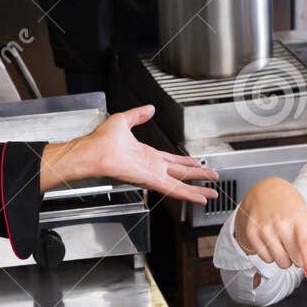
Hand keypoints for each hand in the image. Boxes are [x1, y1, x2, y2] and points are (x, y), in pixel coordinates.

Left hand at [40, 105, 217, 204]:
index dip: (186, 162)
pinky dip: (189, 194)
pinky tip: (201, 198)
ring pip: (181, 184)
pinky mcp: (151, 181)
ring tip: (213, 194)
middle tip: (213, 178)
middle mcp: (152, 167)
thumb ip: (138, 115)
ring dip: (198, 189)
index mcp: (147, 155)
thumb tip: (149, 108)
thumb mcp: (124, 121)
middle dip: (198, 176)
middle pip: (181, 173)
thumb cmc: (102, 140)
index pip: (172, 160)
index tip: (197, 163)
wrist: (93, 152)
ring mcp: (153, 175)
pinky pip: (174, 189)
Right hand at [232, 177, 306, 276]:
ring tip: (282, 240)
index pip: (305, 243)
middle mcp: (280, 223)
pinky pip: (267, 259)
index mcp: (299, 217)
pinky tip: (271, 240)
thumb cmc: (288, 205)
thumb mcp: (305, 220)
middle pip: (295, 259)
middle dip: (299, 258)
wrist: (264, 190)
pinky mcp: (251, 234)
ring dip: (285, 257)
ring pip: (281, 262)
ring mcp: (264, 229)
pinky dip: (271, 254)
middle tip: (295, 243)